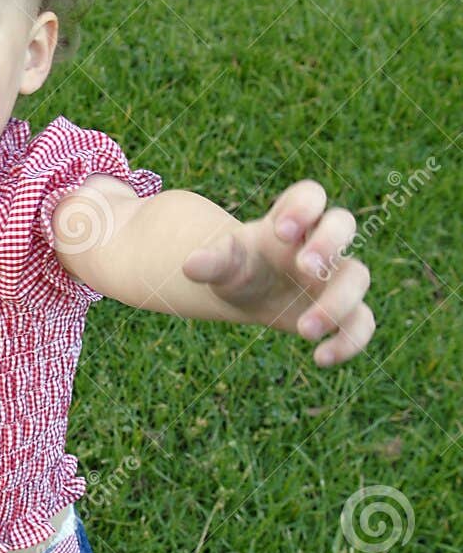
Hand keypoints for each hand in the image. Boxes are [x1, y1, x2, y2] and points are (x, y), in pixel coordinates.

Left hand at [181, 180, 375, 367]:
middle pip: (343, 223)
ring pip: (358, 276)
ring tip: (303, 330)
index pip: (310, 194)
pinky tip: (319, 358)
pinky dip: (349, 341)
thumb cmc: (236, 267)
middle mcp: (319, 242)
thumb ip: (211, 260)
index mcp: (290, 220)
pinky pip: (361, 322)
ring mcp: (335, 275)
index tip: (281, 231)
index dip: (303, 206)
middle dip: (328, 243)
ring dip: (337, 302)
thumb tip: (190, 265)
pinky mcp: (343, 310)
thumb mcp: (221, 262)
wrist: (246, 292)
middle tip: (304, 268)